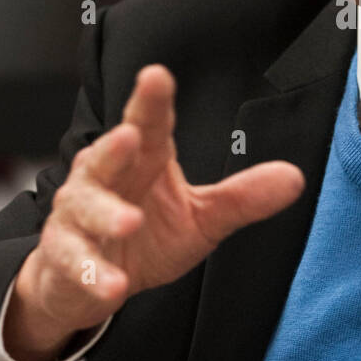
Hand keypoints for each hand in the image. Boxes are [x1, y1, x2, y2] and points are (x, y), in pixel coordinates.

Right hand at [5, 64, 304, 360]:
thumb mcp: (200, 218)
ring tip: (130, 222)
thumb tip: (295, 178)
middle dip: (116, 145)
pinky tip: (113, 284)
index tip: (156, 76)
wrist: (88, 281)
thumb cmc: (145, 235)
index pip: (148, 125)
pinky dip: (93, 272)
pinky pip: (76, 261)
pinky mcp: (65, 257)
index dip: (151, 101)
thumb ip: (242, 197)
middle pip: (108, 156)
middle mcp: (104, 179)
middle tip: (130, 136)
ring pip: (86, 207)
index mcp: (142, 160)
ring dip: (106, 214)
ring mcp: (79, 217)